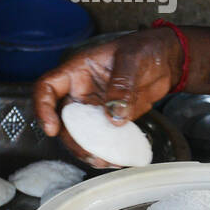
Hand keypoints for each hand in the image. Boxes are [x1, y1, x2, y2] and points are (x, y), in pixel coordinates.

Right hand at [32, 29, 182, 167]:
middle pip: (63, 119)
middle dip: (72, 140)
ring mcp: (95, 108)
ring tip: (105, 161)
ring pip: (81, 134)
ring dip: (89, 150)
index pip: (47, 88)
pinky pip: (102, 138)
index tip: (52, 129)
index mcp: (77, 71)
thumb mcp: (132, 59)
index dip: (43, 108)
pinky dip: (107, 150)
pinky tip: (117, 159)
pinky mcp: (110, 120)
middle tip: (90, 153)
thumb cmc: (144, 49)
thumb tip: (114, 116)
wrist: (166, 61)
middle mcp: (81, 91)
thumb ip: (122, 85)